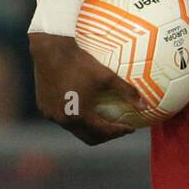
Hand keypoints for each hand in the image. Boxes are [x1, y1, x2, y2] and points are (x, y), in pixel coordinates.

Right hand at [29, 32, 146, 144]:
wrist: (51, 51)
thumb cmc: (80, 63)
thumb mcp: (106, 76)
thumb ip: (126, 91)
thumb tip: (145, 105)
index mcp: (80, 115)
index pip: (104, 132)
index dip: (119, 132)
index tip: (130, 128)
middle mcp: (64, 120)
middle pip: (89, 137)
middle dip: (106, 136)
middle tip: (119, 128)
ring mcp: (51, 115)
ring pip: (75, 130)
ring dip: (90, 128)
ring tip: (102, 120)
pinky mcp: (44, 108)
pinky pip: (63, 120)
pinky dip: (76, 119)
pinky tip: (83, 109)